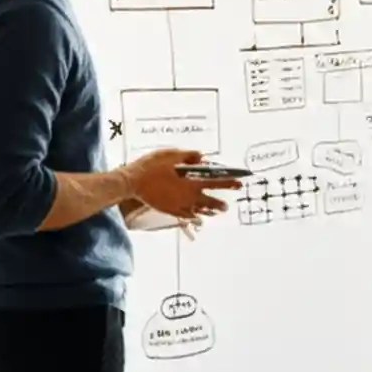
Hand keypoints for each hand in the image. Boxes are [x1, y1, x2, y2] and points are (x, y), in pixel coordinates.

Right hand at [120, 149, 237, 219]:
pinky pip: (186, 216)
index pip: (216, 181)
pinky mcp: (170, 210)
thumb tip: (202, 157)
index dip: (229, 182)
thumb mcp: (171, 155)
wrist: (132, 182)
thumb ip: (189, 156)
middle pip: (210, 200)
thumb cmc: (151, 166)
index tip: (239, 183)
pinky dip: (194, 216)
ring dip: (210, 210)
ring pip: (200, 210)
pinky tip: (198, 217)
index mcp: (191, 180)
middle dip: (221, 201)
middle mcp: (189, 194)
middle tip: (228, 204)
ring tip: (218, 211)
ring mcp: (180, 204)